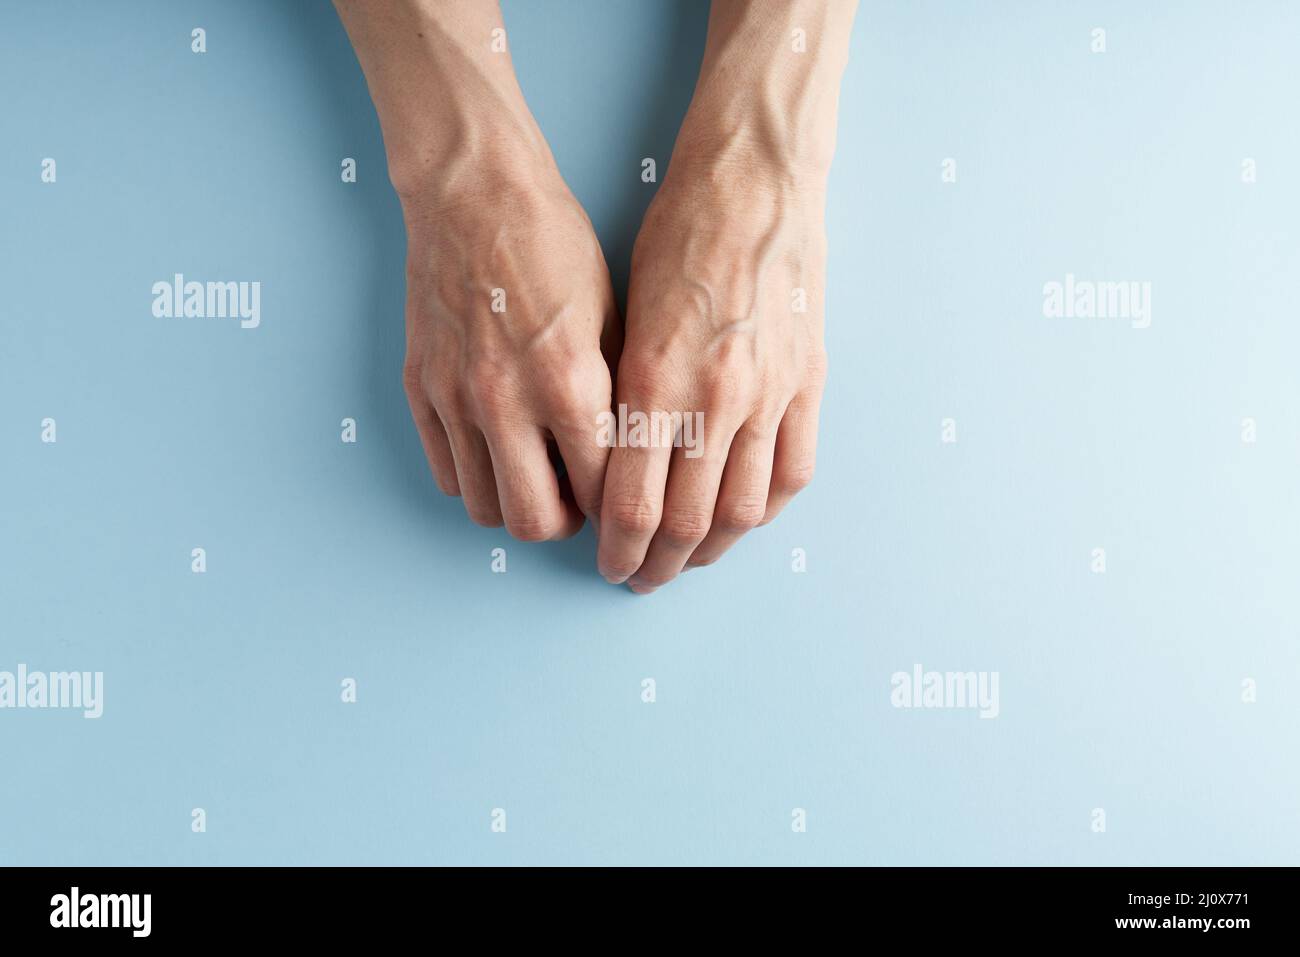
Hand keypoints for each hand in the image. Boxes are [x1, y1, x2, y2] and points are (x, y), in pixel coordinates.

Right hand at [333, 0, 619, 540]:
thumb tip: (629, 458)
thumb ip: (619, 397)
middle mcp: (508, 402)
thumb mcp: (615, 316)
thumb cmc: (554, 245)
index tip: (622, 496)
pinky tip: (499, 452)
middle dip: (567, 521)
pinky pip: (447, 475)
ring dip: (517, 504)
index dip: (617, 505)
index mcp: (570, 383)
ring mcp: (456, 399)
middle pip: (535, 522)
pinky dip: (477, 478)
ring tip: (538, 477)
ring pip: (485, 509)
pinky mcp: (420, 389)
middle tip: (579, 499)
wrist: (474, 193)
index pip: (599, 491)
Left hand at [596, 149, 826, 591]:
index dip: (618, 548)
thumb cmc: (676, 236)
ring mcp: (769, 394)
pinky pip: (794, 471)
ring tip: (690, 559)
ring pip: (742, 510)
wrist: (755, 182)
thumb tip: (613, 466)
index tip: (611, 562)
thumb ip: (622, 397)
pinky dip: (767, 508)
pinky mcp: (808, 383)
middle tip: (641, 578)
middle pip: (685, 522)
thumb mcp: (623, 313)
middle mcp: (713, 399)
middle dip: (657, 564)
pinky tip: (744, 516)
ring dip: (711, 549)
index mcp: (653, 381)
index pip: (632, 503)